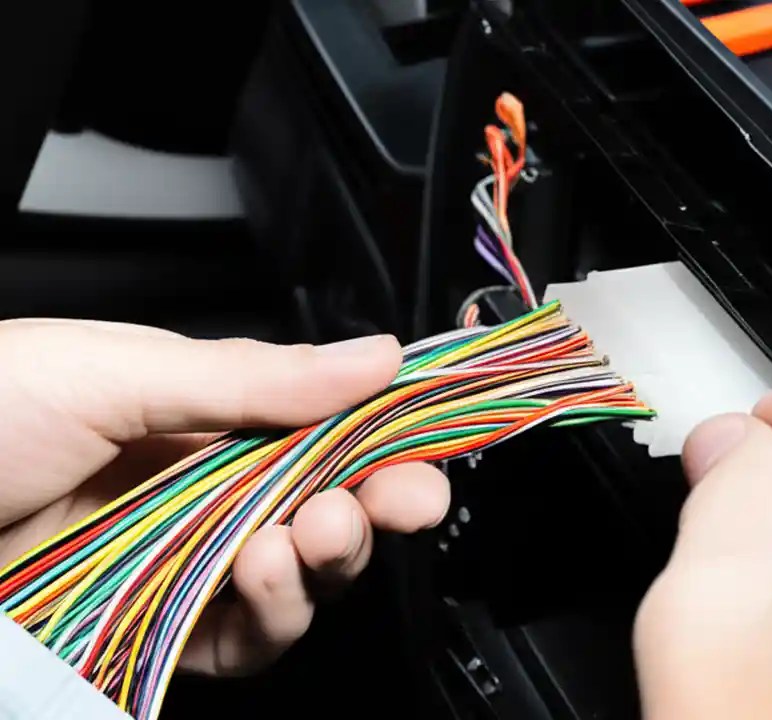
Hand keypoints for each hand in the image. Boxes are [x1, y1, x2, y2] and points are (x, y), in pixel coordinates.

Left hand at [0, 319, 449, 675]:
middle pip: (332, 505)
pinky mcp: (161, 632)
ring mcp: (186, 564)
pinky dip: (275, 612)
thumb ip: (257, 377)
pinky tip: (264, 570)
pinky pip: (249, 636)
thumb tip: (374, 355)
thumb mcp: (119, 372)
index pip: (325, 425)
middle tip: (400, 499)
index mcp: (205, 413)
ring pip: (303, 579)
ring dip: (328, 558)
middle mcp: (206, 490)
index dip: (387, 435)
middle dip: (379, 504)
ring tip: (313, 532)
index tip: (432, 441)